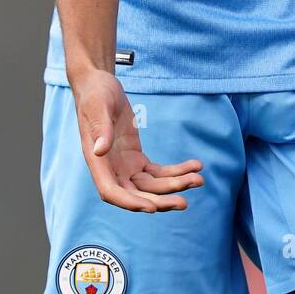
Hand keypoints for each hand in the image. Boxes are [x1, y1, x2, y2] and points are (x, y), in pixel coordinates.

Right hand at [71, 69, 203, 212]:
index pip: (112, 192)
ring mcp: (125, 166)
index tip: (151, 208)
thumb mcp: (98, 107)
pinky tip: (195, 166)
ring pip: (151, 185)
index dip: (131, 202)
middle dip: (160, 200)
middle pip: (136, 194)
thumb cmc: (96, 95)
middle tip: (184, 202)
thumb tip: (99, 151)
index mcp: (98, 162)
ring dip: (174, 185)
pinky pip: (158, 171)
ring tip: (198, 180)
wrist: (99, 86)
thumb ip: (100, 129)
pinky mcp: (137, 159)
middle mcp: (111, 170)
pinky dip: (176, 171)